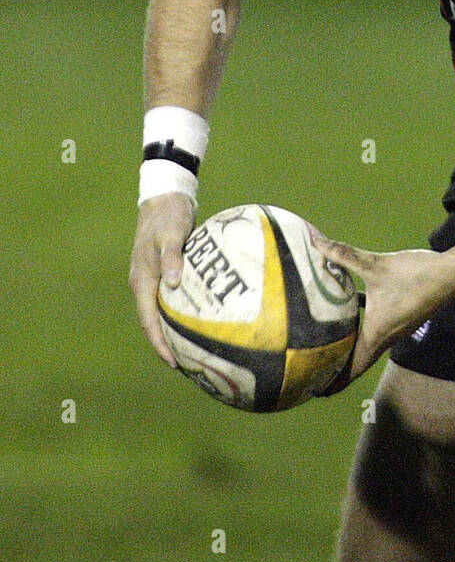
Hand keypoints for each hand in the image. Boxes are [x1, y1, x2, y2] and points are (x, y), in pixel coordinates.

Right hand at [129, 192, 195, 366]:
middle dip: (169, 344)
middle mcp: (146, 284)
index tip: (174, 362)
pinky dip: (185, 312)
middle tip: (191, 365)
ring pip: (164, 312)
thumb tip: (174, 284)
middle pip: (155, 322)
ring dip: (177, 331)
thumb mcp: (171, 233)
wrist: (165, 196)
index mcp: (142, 280)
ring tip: (197, 349)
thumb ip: (172, 256)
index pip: (150, 320)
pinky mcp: (167, 271)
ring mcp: (156, 278)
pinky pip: (175, 299)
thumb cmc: (168, 214)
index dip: (160, 343)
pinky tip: (205, 318)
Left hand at [307, 227, 452, 382]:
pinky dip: (361, 328)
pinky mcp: (402, 318)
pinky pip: (376, 330)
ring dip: (350, 348)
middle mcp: (386, 337)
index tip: (314, 392)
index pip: (352, 368)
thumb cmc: (415, 274)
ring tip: (329, 344)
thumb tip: (315, 241)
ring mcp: (396, 329)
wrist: (451, 274)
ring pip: (367, 345)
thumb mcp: (374, 264)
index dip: (333, 382)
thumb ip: (342, 253)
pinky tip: (352, 308)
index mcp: (377, 333)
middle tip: (314, 371)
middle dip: (337, 369)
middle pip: (357, 361)